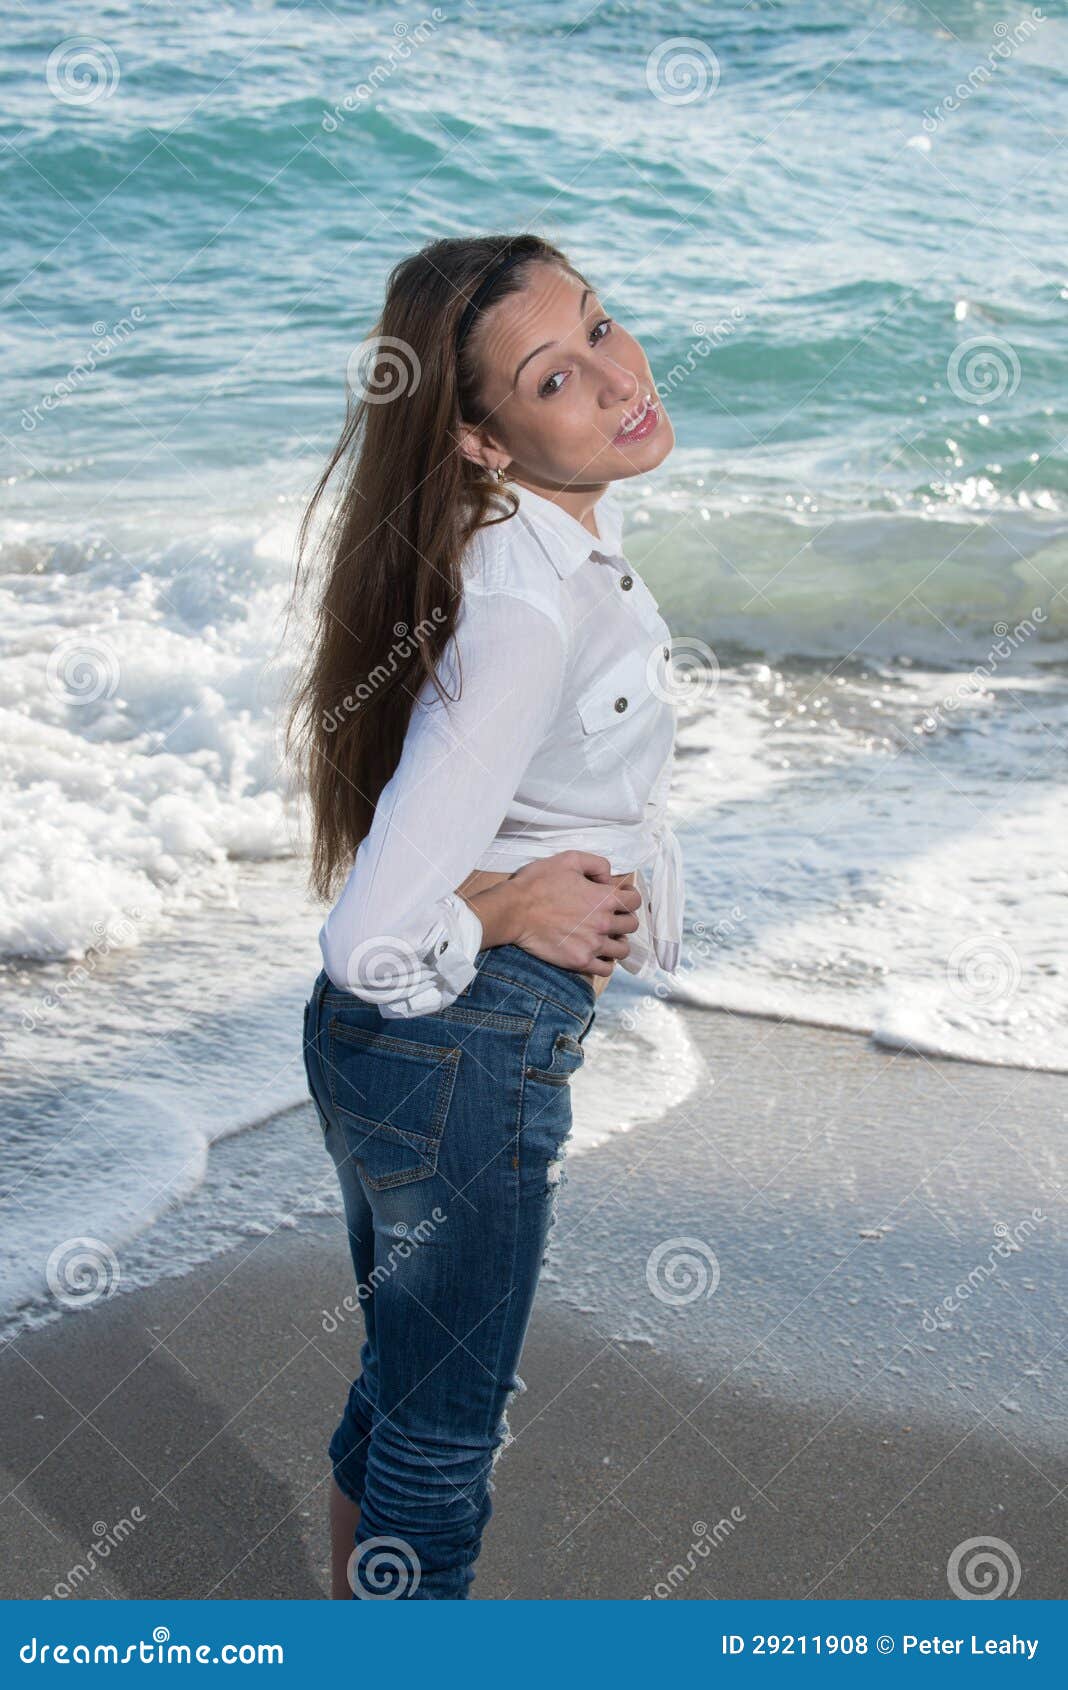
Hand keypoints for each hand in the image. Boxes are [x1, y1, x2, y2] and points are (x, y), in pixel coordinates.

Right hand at [508, 851, 641, 977]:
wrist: (514, 911)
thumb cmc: (538, 883)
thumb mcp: (569, 859)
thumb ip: (596, 864)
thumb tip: (609, 877)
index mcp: (604, 897)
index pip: (635, 901)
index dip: (630, 897)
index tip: (622, 899)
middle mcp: (603, 922)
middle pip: (632, 925)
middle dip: (624, 919)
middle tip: (612, 918)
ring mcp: (593, 944)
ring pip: (623, 950)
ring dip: (617, 942)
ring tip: (606, 938)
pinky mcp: (580, 961)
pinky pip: (606, 969)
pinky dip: (605, 962)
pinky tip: (597, 955)